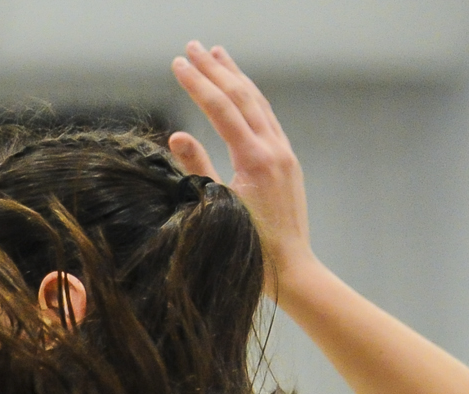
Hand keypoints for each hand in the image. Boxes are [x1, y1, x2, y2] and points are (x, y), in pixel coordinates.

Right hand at [167, 42, 316, 292]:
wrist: (292, 271)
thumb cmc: (251, 251)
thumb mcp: (216, 210)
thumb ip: (197, 169)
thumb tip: (176, 134)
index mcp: (256, 160)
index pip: (222, 109)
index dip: (197, 84)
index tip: (176, 63)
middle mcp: (274, 150)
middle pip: (242, 97)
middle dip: (215, 70)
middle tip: (192, 47)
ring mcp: (284, 154)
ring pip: (258, 103)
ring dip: (236, 77)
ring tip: (217, 55)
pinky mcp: (286, 163)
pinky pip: (266, 119)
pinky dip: (249, 99)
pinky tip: (240, 92)